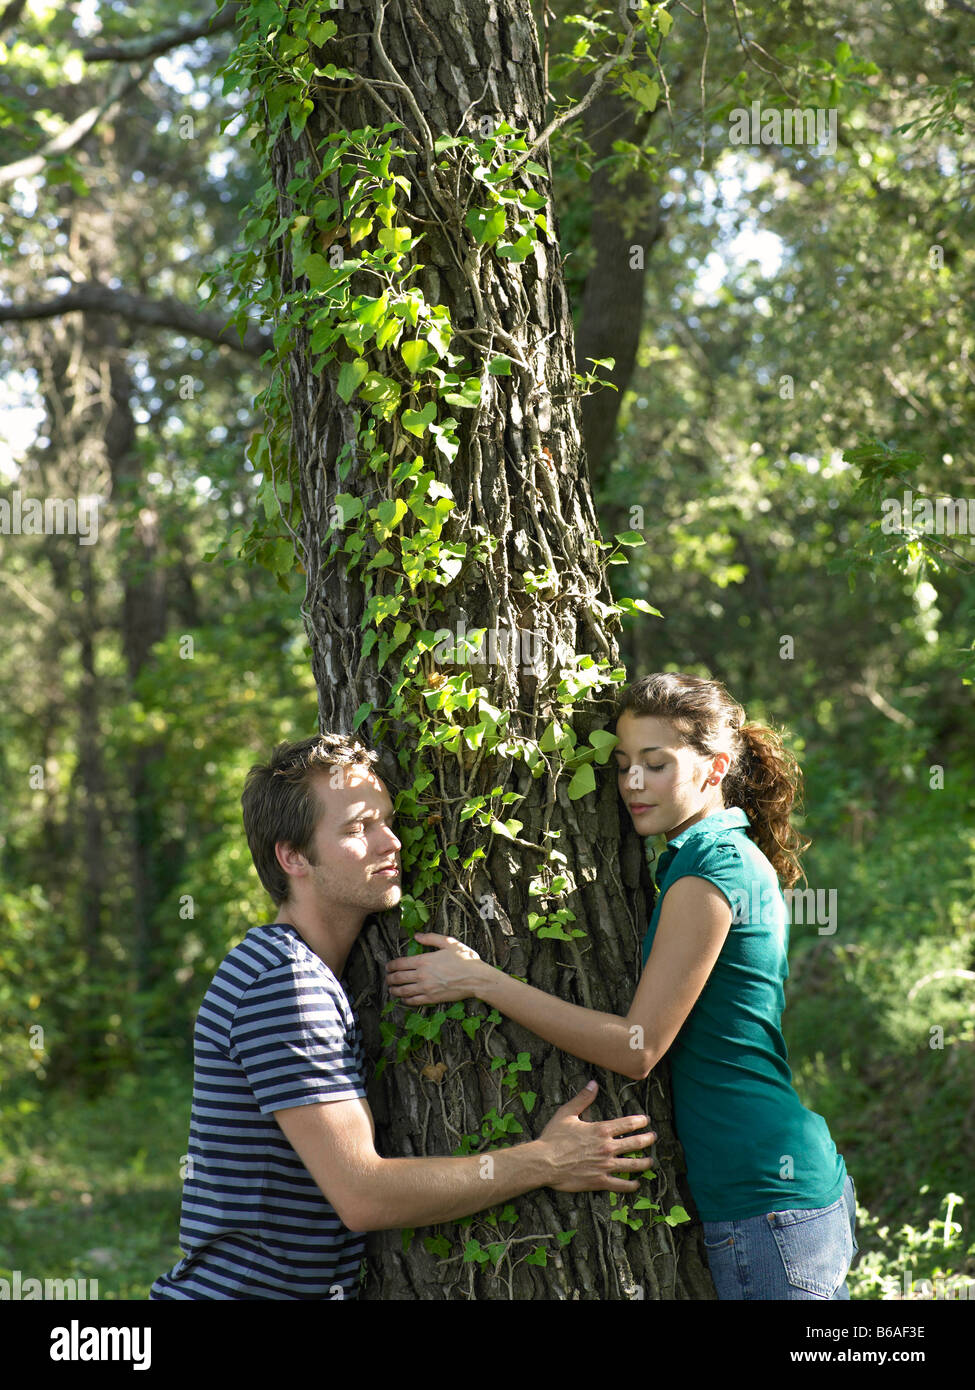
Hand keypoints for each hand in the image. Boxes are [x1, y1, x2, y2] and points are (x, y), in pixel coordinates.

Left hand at [386, 932, 488, 1003]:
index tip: (388, 966)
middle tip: (387, 978)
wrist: (476, 978)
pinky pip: (413, 1001)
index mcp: (424, 960)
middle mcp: (422, 975)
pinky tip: (404, 999)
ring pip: (403, 991)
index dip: (391, 965)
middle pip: (398, 978)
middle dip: (390, 978)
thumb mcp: (449, 942)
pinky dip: (405, 1000)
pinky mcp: (432, 999)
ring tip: (391, 989)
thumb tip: (416, 936)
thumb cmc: (464, 959)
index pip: (400, 964)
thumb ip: (431, 938)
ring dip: (394, 990)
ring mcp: (426, 988)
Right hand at [537, 1082, 656, 1192]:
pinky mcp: (599, 1181)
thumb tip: (593, 1083)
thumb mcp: (566, 1113)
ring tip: (651, 1162)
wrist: (544, 1162)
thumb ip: (583, 1098)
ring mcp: (605, 1166)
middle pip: (635, 1143)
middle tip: (654, 1138)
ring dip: (644, 1163)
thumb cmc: (553, 1137)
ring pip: (632, 1165)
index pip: (627, 1124)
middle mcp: (607, 1147)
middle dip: (647, 1140)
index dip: (640, 1121)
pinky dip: (631, 1185)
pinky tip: (636, 1183)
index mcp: (601, 1130)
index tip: (646, 1120)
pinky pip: (620, 1184)